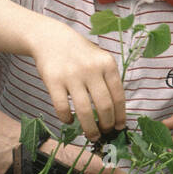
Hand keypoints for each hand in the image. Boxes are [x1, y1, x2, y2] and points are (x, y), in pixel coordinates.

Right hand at [30, 23, 125, 141]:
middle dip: (107, 125)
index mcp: (107, 64)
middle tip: (105, 133)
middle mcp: (91, 69)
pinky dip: (67, 119)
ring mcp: (72, 75)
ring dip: (90, 128)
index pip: (119, 96)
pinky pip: (63, 107)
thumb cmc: (80, 53)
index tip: (120, 127)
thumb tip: (116, 113)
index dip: (120, 116)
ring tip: (92, 135)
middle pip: (104, 106)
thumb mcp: (100, 59)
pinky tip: (70, 121)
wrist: (52, 38)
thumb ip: (108, 80)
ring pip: (85, 111)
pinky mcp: (53, 80)